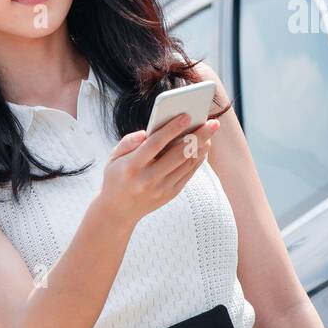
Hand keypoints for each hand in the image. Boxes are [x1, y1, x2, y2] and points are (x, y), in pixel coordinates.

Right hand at [95, 114, 219, 225]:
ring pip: (186, 164)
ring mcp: (161, 188)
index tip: (187, 116)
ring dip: (201, 147)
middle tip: (213, 123)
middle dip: (198, 136)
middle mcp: (148, 179)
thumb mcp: (113, 158)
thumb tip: (147, 132)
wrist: (117, 211)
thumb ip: (128, 142)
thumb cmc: (116, 177)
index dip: (172, 129)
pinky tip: (203, 148)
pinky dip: (197, 160)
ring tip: (210, 132)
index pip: (155, 144)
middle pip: (178, 154)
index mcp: (132, 166)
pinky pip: (188, 174)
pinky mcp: (170, 194)